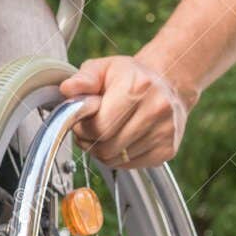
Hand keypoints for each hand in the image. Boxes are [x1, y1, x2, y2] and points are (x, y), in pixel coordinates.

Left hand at [59, 56, 195, 169]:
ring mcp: (166, 131)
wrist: (165, 84)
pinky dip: (119, 158)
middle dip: (91, 141)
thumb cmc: (129, 77)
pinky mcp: (168, 149)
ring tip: (107, 132)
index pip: (100, 128)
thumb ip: (83, 79)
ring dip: (103, 151)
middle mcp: (157, 108)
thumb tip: (67, 88)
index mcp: (139, 87)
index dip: (84, 128)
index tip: (85, 119)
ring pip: (115, 160)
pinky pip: (129, 166)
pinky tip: (122, 140)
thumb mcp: (102, 69)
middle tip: (93, 127)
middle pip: (107, 148)